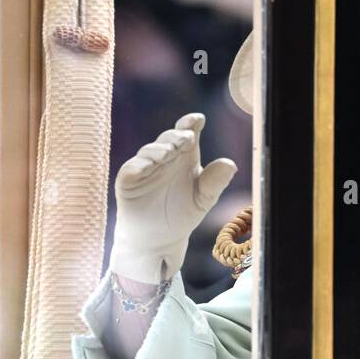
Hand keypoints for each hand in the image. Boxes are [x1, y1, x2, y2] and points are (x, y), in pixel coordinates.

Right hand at [108, 112, 236, 283]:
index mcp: (185, 156)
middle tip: (187, 138)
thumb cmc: (183, 212)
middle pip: (169, 138)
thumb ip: (215, 181)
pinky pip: (131, 168)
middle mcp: (165, 157)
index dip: (191, 122)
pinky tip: (148, 165)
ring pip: (150, 151)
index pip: (188, 132)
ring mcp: (145, 167)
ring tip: (169, 153)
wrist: (160, 239)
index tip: (198, 119)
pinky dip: (139, 165)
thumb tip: (231, 164)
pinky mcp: (128, 180)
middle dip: (177, 136)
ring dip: (159, 149)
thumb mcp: (204, 198)